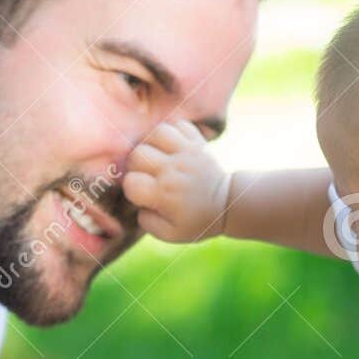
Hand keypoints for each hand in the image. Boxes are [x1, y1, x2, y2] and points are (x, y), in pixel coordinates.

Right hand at [124, 120, 232, 241]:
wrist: (228, 203)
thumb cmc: (196, 220)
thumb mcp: (170, 233)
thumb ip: (147, 222)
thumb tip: (137, 204)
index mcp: (164, 193)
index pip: (131, 182)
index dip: (131, 187)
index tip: (141, 193)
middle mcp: (174, 169)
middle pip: (138, 154)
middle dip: (135, 164)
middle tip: (145, 173)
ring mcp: (187, 152)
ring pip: (157, 132)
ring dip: (151, 142)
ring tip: (156, 155)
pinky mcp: (198, 142)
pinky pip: (179, 124)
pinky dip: (172, 131)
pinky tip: (171, 145)